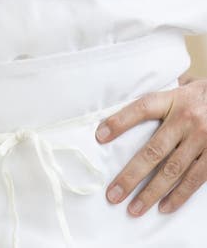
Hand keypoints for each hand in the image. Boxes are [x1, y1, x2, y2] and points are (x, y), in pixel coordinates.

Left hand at [94, 75, 206, 216]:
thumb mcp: (181, 89)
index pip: (142, 109)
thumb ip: (161, 99)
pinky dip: (178, 196)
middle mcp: (186, 119)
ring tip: (134, 208)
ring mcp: (202, 139)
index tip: (100, 136)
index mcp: (173, 99)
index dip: (120, 122)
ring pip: (172, 171)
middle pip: (154, 150)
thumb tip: (127, 103)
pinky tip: (163, 207)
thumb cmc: (201, 95)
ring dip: (151, 193)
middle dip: (131, 175)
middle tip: (113, 194)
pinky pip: (194, 180)